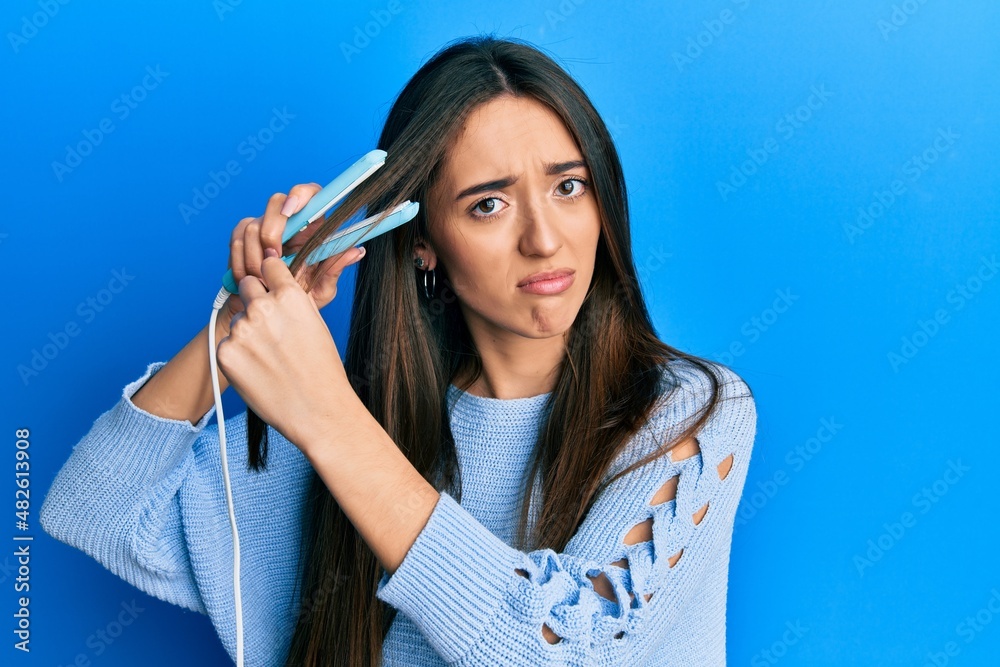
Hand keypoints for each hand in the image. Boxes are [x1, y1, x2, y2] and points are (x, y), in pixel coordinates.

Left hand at [216, 248, 362, 451]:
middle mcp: (263, 307)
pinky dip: (239, 356)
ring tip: (270, 359)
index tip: (273, 288)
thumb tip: (278, 285)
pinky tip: (259, 372)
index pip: (269, 265)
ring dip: (248, 333)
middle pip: (247, 286)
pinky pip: (228, 345)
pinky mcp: (225, 353)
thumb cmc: (323, 371)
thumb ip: (293, 302)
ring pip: (238, 319)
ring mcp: (242, 330)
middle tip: (270, 330)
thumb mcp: (316, 324)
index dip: (271, 278)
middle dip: (256, 301)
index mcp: (290, 296)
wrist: (318, 411)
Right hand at [219, 184, 365, 335]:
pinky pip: (236, 239)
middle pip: (277, 202)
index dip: (301, 193)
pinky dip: (240, 261)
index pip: (311, 193)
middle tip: (275, 259)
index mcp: (312, 227)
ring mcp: (263, 226)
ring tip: (263, 279)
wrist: (270, 315)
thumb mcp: (322, 289)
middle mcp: (288, 221)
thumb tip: (356, 251)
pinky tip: (249, 279)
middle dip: (272, 230)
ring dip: (255, 255)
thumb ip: (335, 269)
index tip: (293, 210)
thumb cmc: (300, 299)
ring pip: (252, 224)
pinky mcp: (242, 237)